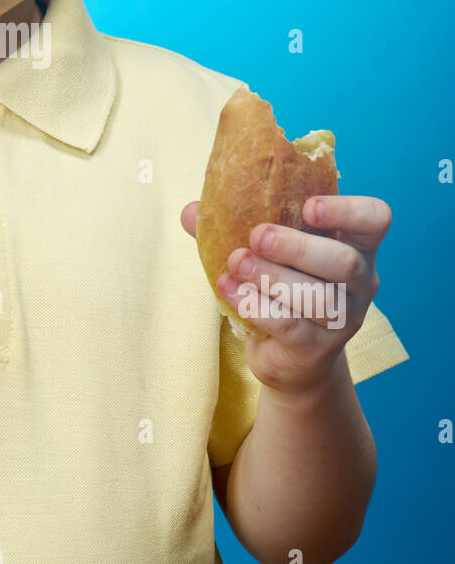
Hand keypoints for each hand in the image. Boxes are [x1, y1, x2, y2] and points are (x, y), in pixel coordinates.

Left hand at [180, 196, 391, 395]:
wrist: (291, 357)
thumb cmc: (282, 287)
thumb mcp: (268, 252)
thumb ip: (233, 227)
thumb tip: (190, 211)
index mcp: (355, 245)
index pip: (375, 220)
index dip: (348, 211)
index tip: (309, 206)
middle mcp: (360, 282)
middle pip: (344, 262)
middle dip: (298, 247)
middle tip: (257, 235)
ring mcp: (344, 319)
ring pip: (317, 298)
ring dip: (272, 277)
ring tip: (236, 263)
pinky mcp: (317, 348)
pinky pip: (289, 325)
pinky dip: (256, 304)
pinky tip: (229, 289)